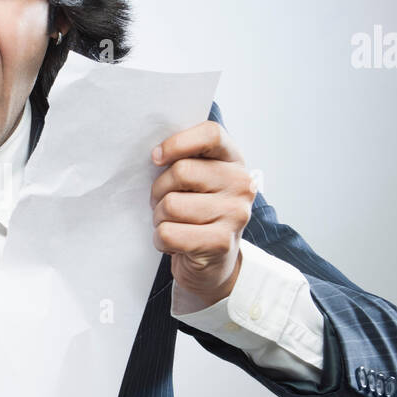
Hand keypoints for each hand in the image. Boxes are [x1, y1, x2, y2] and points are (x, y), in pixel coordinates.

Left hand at [150, 121, 254, 309]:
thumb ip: (185, 160)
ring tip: (171, 223)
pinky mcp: (221, 242)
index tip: (156, 158)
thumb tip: (155, 154)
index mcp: (234, 160)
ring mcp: (235, 214)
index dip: (178, 143)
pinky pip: (168, 233)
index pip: (211, 134)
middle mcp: (241, 185)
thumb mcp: (199, 180)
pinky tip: (174, 243)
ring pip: (170, 205)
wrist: (214, 263)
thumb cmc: (199, 213)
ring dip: (159, 217)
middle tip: (163, 202)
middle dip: (159, 189)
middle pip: (181, 171)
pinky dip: (160, 239)